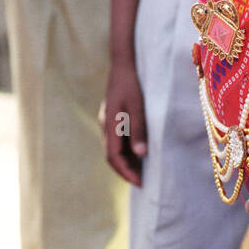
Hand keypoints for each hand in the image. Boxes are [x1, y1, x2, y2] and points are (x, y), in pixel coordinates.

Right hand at [103, 60, 147, 185]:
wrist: (122, 65)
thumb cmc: (131, 84)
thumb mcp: (138, 106)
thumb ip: (138, 130)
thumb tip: (141, 154)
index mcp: (109, 125)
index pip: (113, 157)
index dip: (126, 172)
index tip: (139, 183)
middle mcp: (105, 127)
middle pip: (112, 157)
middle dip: (126, 172)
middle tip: (143, 183)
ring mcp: (108, 124)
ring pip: (114, 151)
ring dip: (126, 164)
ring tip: (143, 174)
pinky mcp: (113, 121)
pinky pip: (118, 142)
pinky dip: (127, 153)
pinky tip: (140, 157)